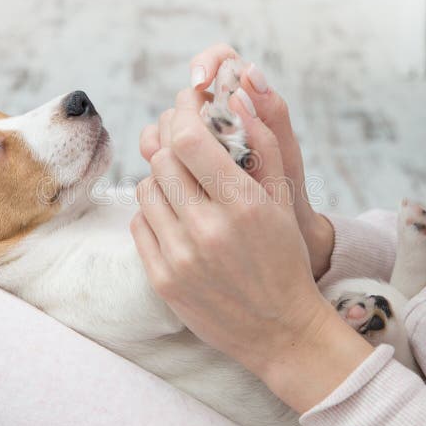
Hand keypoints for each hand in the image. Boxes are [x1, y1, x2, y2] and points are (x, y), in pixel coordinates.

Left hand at [131, 88, 371, 411]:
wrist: (280, 331)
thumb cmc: (284, 260)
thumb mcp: (284, 201)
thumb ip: (265, 144)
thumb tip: (239, 95)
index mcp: (243, 205)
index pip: (189, 139)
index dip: (182, 111)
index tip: (186, 101)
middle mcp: (208, 229)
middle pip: (162, 159)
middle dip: (172, 141)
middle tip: (184, 140)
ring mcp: (181, 257)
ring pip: (146, 188)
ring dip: (162, 178)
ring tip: (185, 185)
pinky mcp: (162, 280)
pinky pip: (140, 223)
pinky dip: (154, 211)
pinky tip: (176, 217)